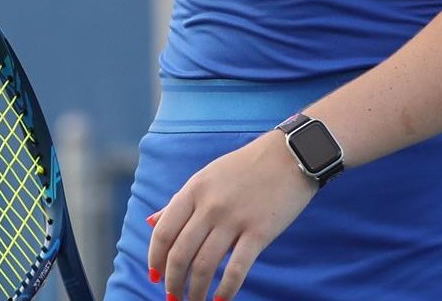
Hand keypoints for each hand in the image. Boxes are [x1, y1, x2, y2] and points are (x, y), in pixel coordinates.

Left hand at [145, 129, 317, 300]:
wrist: (291, 155)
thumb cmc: (247, 166)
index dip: (155, 259)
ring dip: (195, 291)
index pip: (163, 232)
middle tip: (174, 297)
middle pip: (180, 254)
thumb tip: (150, 222)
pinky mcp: (259, 232)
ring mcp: (234, 219)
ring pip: (204, 266)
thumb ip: (179, 201)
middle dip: (173, 282)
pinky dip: (225, 290)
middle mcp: (209, 206)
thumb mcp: (207, 176)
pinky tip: (220, 300)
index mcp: (194, 190)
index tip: (155, 276)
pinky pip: (236, 269)